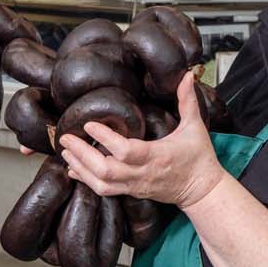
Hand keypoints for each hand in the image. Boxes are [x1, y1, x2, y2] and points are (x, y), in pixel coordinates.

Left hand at [60, 71, 223, 209]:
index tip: (89, 124)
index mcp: (158, 156)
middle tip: (66, 138)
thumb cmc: (199, 157)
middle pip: (106, 170)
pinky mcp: (132, 192)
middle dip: (82, 154)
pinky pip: (105, 191)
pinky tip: (73, 169)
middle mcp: (143, 173)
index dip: (105, 138)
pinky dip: (86, 181)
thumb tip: (187, 75)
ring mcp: (135, 185)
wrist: (202, 190)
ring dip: (80, 168)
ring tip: (65, 151)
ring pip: (102, 183)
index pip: (127, 150)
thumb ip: (188, 100)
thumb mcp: (196, 127)